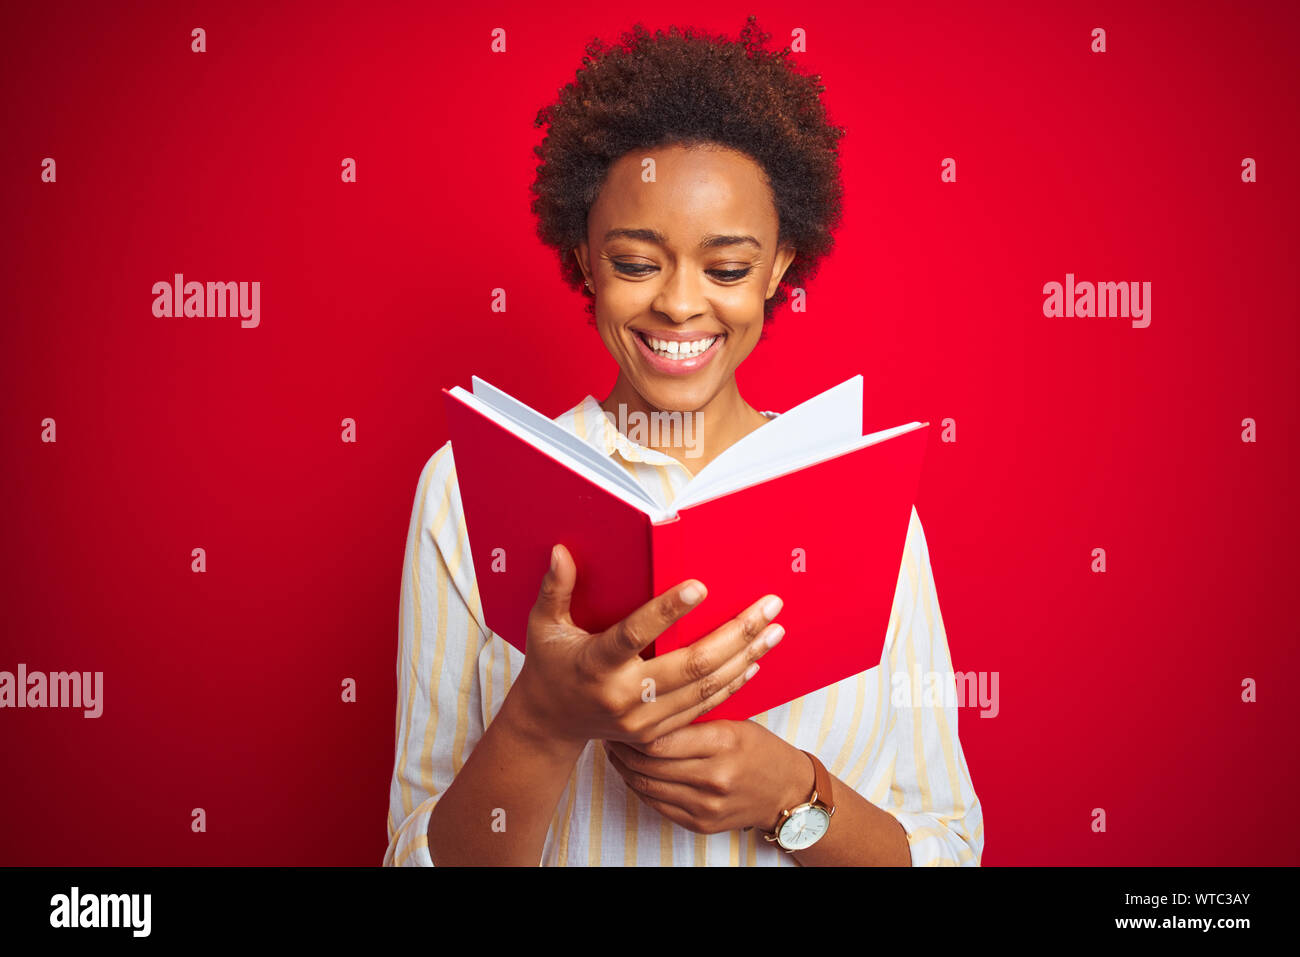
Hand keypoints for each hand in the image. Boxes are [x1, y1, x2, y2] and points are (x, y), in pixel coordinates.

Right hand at [510, 544, 784, 747]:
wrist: (550, 723)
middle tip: (769, 605)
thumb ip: (554, 590)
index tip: (701, 586)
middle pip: (691, 665)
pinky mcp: (657, 733)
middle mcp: (624, 696)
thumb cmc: (549, 664)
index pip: (636, 635)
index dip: (668, 611)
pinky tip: (754, 661)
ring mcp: (643, 719)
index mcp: (596, 665)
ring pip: (706, 688)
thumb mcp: (543, 626)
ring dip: (745, 657)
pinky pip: (703, 707)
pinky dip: (732, 684)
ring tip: (774, 629)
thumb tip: (562, 551)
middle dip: (736, 633)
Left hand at [602, 719, 815, 834]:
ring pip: (646, 785)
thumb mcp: (734, 721)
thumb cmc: (759, 749)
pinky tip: (631, 770)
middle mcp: (714, 776)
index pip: (660, 738)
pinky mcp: (700, 824)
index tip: (622, 712)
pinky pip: (655, 804)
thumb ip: (694, 716)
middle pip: (647, 763)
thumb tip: (647, 700)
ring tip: (614, 748)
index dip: (633, 726)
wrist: (787, 793)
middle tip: (609, 728)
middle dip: (621, 745)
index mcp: (723, 742)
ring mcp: (706, 805)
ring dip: (623, 766)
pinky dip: (638, 785)